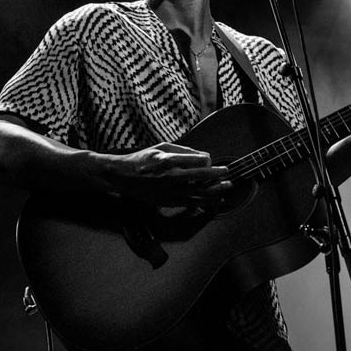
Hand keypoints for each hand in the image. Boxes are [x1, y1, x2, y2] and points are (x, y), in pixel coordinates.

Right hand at [101, 142, 231, 207]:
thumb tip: (205, 156)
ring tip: (226, 189)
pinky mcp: (167, 201)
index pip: (198, 160)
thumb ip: (184, 150)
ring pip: (198, 193)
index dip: (208, 161)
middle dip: (217, 175)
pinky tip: (213, 201)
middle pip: (201, 176)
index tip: (211, 161)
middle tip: (227, 174)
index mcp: (169, 159)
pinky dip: (204, 202)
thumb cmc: (142, 158)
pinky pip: (190, 204)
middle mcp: (170, 176)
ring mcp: (168, 191)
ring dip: (214, 191)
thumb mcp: (161, 146)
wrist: (122, 176)